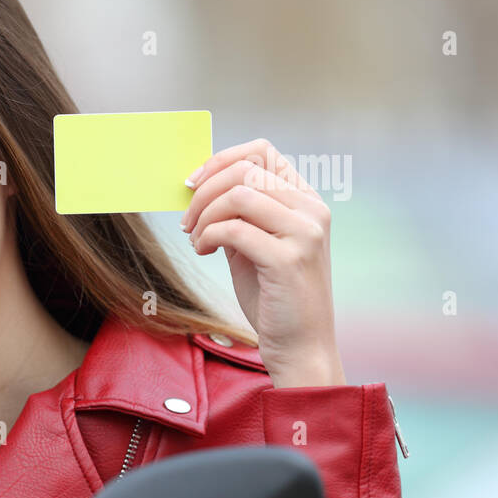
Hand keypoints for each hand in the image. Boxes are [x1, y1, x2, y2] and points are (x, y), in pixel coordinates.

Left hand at [180, 138, 346, 387]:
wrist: (300, 346)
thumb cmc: (274, 298)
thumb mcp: (254, 246)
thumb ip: (239, 215)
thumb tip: (201, 188)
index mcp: (306, 201)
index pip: (262, 151)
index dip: (220, 160)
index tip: (192, 184)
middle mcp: (312, 210)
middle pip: (245, 169)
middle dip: (203, 192)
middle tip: (186, 222)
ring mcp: (305, 233)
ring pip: (238, 194)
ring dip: (204, 215)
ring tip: (196, 239)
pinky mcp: (289, 259)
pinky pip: (234, 228)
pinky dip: (208, 236)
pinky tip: (204, 252)